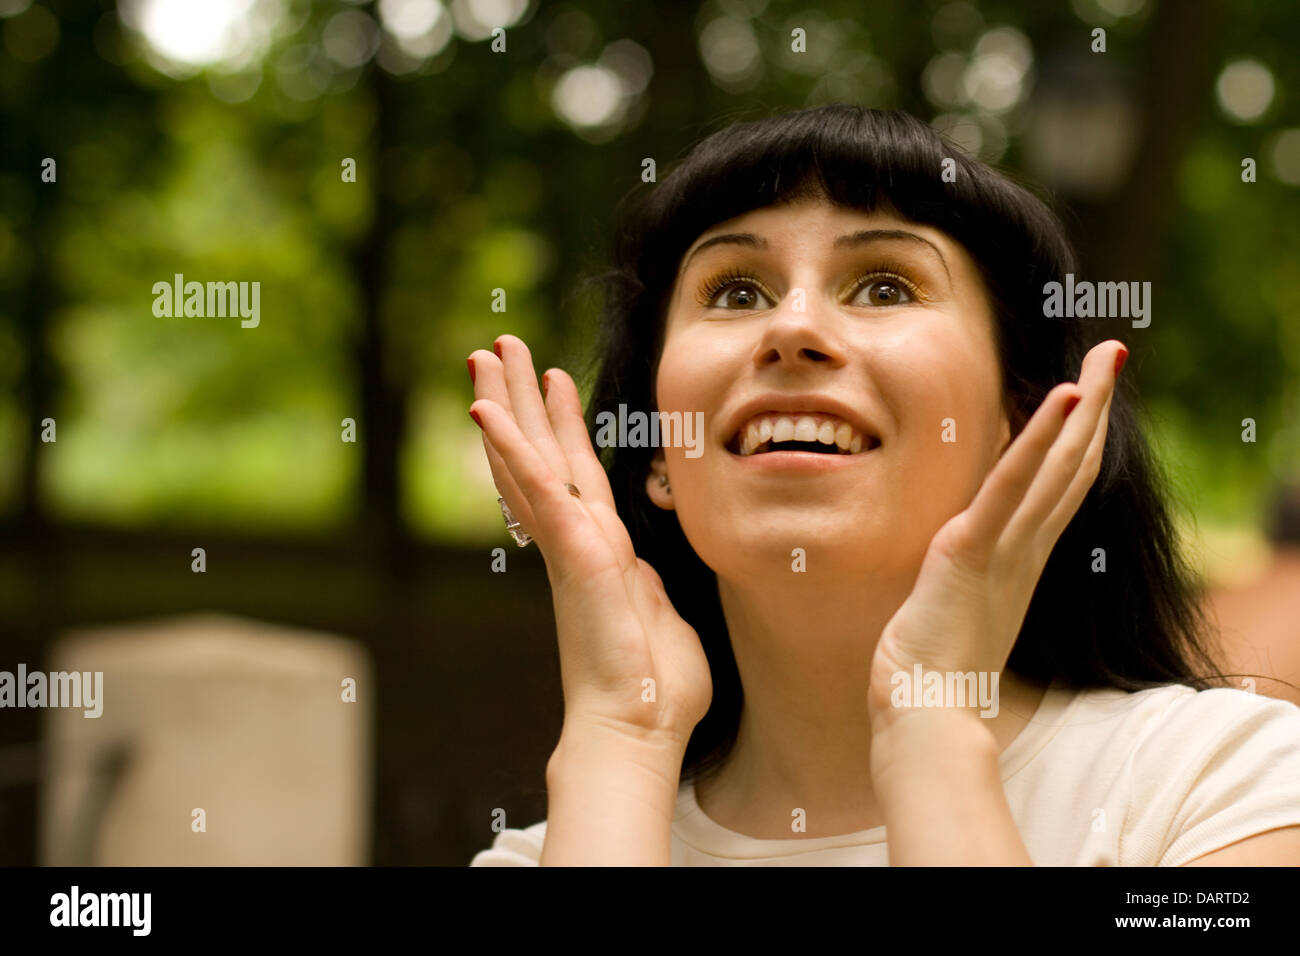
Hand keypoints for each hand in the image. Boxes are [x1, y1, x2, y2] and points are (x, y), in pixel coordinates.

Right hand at [468, 334, 712, 750]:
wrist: (638, 728)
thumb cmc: (655, 688)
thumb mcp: (662, 618)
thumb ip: (647, 587)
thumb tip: (643, 571)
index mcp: (601, 552)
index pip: (574, 475)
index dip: (560, 429)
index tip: (553, 385)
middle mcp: (577, 540)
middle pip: (542, 453)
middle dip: (522, 399)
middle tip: (499, 349)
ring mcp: (569, 544)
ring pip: (531, 457)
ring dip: (510, 402)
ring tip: (491, 351)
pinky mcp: (571, 551)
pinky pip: (536, 487)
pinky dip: (510, 445)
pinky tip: (485, 406)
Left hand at [866, 339, 1126, 730]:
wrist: (923, 713)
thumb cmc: (931, 668)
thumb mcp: (955, 604)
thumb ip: (966, 571)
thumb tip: (958, 548)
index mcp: (1019, 560)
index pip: (1059, 486)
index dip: (1078, 438)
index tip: (1088, 395)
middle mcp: (1024, 551)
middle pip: (1072, 465)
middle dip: (1094, 407)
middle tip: (1114, 353)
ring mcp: (1004, 550)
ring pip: (1054, 467)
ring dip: (1081, 407)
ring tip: (1104, 358)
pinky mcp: (972, 551)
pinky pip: (1008, 487)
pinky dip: (1036, 442)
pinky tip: (1059, 399)